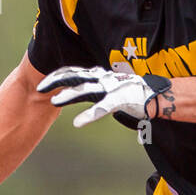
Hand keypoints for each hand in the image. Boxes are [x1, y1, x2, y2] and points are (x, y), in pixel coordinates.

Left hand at [36, 65, 173, 127]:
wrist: (156, 95)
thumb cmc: (131, 92)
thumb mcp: (108, 86)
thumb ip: (95, 86)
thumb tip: (80, 87)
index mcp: (99, 76)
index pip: (73, 71)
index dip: (56, 75)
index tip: (42, 83)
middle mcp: (102, 79)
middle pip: (74, 77)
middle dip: (55, 82)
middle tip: (39, 88)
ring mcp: (110, 89)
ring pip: (85, 91)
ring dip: (68, 96)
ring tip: (54, 102)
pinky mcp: (120, 100)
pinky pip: (101, 108)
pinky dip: (89, 115)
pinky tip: (77, 122)